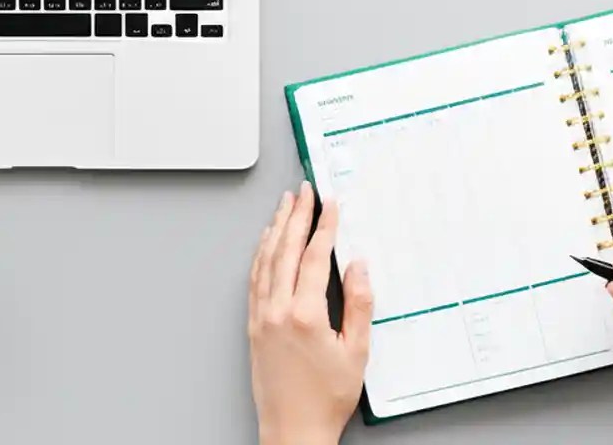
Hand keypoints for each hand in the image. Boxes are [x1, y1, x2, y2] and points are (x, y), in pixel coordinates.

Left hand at [249, 183, 372, 444]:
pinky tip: (265, 244)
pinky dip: (261, 256)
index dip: (324, 225)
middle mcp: (277, 311)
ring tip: (284, 206)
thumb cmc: (325, 399)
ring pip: (266, 261)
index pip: (315, 256)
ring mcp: (261, 318)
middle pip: (286, 250)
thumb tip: (358, 267)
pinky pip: (255, 280)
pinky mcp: (252, 327)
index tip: (331, 203)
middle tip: (304, 191)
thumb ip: (360, 305)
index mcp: (305, 314)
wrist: (293, 432)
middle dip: (297, 215)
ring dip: (276, 229)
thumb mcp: (356, 352)